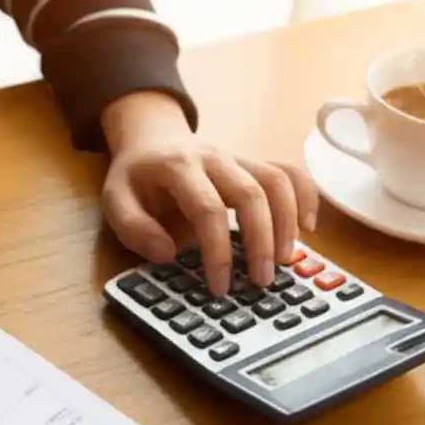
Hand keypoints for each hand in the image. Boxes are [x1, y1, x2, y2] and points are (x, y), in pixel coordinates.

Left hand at [100, 91, 318, 294]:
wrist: (151, 138)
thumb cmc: (136, 176)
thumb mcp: (115, 200)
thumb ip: (133, 228)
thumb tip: (167, 254)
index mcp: (177, 166)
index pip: (207, 209)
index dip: (218, 250)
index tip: (220, 285)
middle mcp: (214, 157)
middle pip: (251, 193)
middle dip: (261, 240)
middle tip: (261, 281)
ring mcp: (238, 158)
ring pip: (277, 180)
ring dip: (287, 222)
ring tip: (284, 261)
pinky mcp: (253, 164)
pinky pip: (289, 172)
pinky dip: (306, 196)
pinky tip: (309, 227)